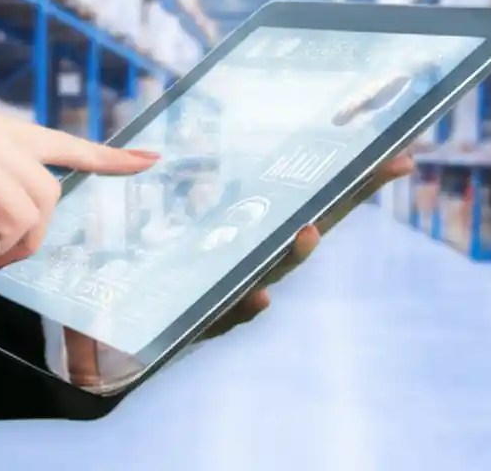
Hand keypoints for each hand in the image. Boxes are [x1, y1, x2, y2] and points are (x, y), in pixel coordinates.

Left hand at [59, 152, 415, 385]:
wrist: (92, 341)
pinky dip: (246, 306)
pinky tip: (262, 294)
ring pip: (276, 270)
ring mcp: (232, 292)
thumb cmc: (127, 272)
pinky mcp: (203, 324)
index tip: (398, 152)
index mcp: (243, 229)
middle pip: (307, 225)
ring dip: (296, 252)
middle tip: (385, 168)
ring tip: (311, 231)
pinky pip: (229, 316)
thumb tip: (150, 149)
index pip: (303, 197)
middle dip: (347, 200)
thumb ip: (143, 185)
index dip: (350, 178)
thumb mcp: (138, 221)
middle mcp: (248, 260)